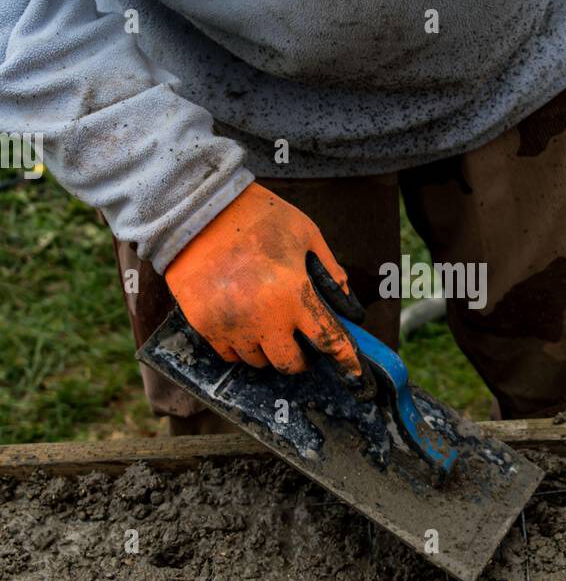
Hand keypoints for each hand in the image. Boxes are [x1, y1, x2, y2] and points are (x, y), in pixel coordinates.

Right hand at [165, 182, 362, 376]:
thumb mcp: (305, 233)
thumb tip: (347, 300)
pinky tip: (244, 324)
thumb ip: (329, 267)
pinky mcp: (204, 324)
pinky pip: (228, 354)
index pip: (328, 340)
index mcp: (293, 294)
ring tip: (268, 325)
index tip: (353, 371)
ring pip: (258, 361)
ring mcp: (231, 324)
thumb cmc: (258, 215)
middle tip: (300, 340)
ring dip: (268, 349)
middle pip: (290, 363)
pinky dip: (240, 346)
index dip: (345, 359)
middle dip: (301, 357)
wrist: (197, 208)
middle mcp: (263, 317)